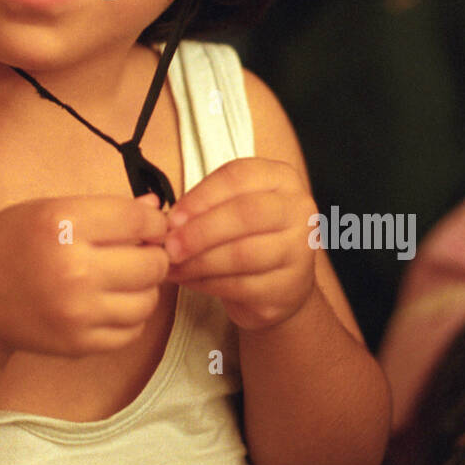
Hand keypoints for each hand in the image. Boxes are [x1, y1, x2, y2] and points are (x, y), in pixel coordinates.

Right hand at [0, 192, 169, 359]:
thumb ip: (101, 208)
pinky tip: (109, 303)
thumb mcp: (44, 210)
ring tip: (124, 278)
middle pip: (151, 263)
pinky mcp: (79, 344)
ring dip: (144, 288)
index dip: (154, 221)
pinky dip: (129, 316)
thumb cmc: (5, 247)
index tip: (150, 225)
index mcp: (62, 224)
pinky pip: (132, 331)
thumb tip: (154, 204)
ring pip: (148, 300)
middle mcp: (73, 269)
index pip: (138, 221)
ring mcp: (77, 312)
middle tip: (139, 252)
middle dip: (153, 255)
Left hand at [163, 157, 316, 331]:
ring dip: (198, 262)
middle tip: (169, 246)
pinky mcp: (289, 287)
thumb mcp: (229, 208)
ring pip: (242, 254)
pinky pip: (241, 285)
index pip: (238, 177)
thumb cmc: (248, 237)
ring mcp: (299, 250)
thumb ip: (202, 207)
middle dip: (199, 231)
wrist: (281, 285)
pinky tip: (189, 280)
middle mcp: (298, 209)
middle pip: (244, 214)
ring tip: (172, 266)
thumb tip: (165, 221)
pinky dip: (206, 283)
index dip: (200, 197)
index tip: (172, 217)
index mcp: (281, 178)